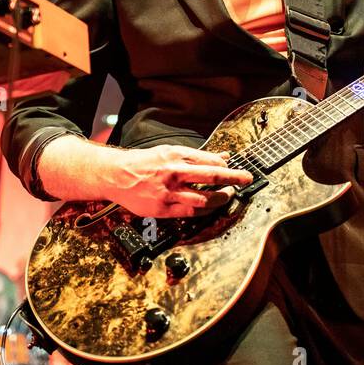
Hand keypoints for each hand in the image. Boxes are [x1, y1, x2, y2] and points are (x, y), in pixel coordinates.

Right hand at [104, 145, 252, 218]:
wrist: (117, 175)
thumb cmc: (144, 163)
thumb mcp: (170, 151)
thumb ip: (197, 156)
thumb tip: (222, 157)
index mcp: (176, 155)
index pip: (210, 161)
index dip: (228, 167)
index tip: (237, 170)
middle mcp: (174, 172)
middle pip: (212, 177)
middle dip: (233, 179)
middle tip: (246, 179)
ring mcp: (169, 192)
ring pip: (204, 199)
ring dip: (221, 198)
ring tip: (229, 196)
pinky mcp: (163, 209)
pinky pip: (190, 213)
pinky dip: (204, 211)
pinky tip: (211, 208)